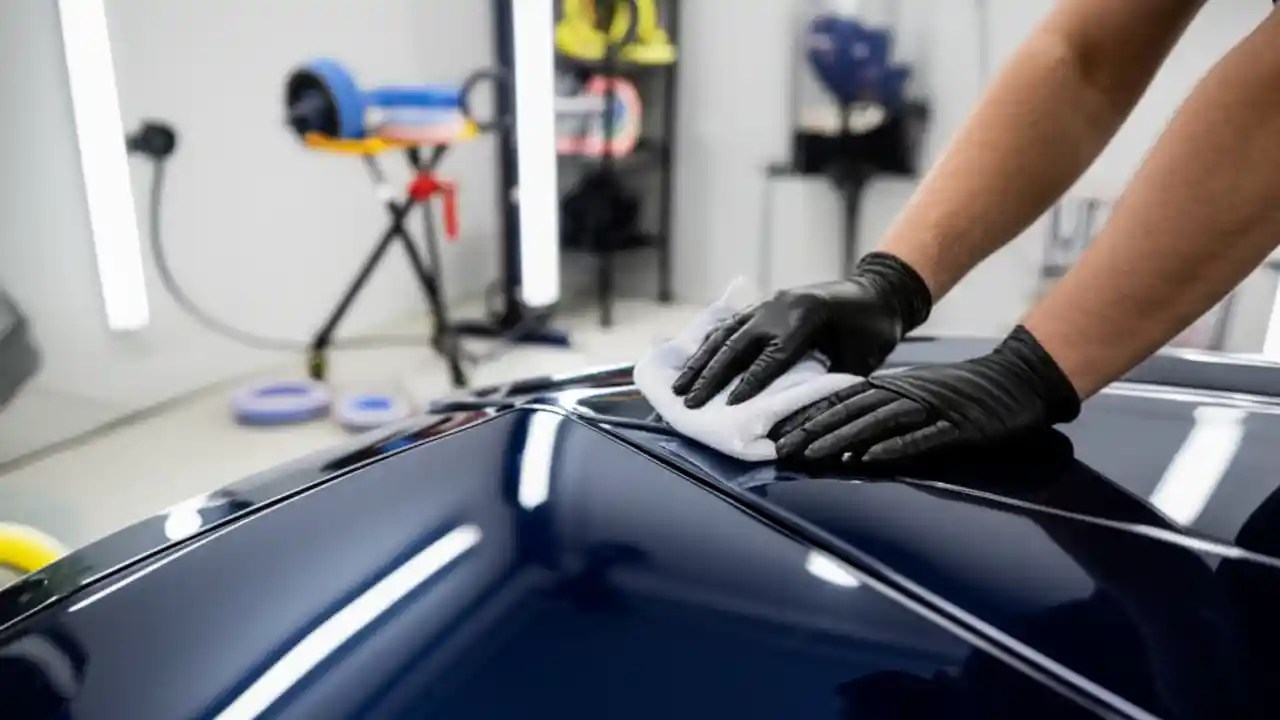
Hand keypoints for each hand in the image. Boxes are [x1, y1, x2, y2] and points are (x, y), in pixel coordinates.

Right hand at [672, 252, 931, 407]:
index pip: (771, 357)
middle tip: (688, 401)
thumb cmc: (875, 330)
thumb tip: (803, 413)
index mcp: (806, 317)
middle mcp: (780, 307)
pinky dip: (709, 344)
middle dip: (710, 376)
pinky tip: (692, 361)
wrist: (879, 291)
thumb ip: (831, 380)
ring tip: (680, 386)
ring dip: (700, 361)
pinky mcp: (764, 306)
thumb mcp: (863, 358)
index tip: (727, 407)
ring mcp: (769, 303)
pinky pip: (730, 325)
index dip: (749, 383)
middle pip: (736, 345)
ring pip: (726, 334)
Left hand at [771, 326, 1080, 462]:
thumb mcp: (916, 397)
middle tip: (777, 448)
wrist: (1017, 381)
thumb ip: (882, 414)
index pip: (840, 401)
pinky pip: (919, 439)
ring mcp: (929, 409)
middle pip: (849, 412)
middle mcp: (904, 394)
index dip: (806, 417)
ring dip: (839, 440)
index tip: (774, 433)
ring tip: (808, 456)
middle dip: (810, 431)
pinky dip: (892, 449)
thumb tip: (844, 443)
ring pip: (875, 424)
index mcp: (892, 387)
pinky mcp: (956, 427)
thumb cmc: (963, 393)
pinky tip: (867, 459)